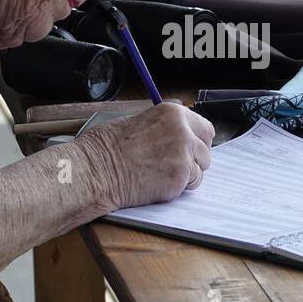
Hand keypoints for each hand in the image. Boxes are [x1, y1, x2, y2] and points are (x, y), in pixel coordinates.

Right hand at [78, 102, 213, 209]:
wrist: (95, 171)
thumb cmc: (106, 148)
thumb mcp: (137, 123)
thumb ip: (162, 128)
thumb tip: (172, 135)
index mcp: (172, 113)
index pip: (204, 127)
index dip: (197, 140)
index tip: (190, 148)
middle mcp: (183, 131)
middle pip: (207, 148)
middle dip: (196, 158)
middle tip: (177, 165)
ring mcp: (184, 155)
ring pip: (200, 169)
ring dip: (186, 175)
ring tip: (160, 174)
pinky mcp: (180, 177)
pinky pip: (190, 185)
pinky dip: (178, 188)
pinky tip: (157, 183)